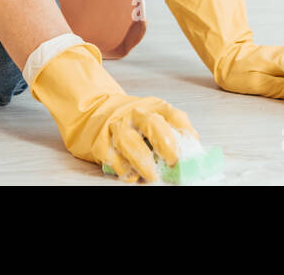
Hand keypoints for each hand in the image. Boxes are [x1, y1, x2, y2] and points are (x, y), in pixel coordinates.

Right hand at [29, 41, 198, 181]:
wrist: (93, 113)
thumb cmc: (131, 124)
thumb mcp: (152, 120)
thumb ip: (170, 135)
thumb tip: (190, 160)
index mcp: (154, 107)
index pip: (174, 116)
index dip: (185, 133)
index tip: (191, 150)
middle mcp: (135, 113)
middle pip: (153, 124)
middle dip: (166, 144)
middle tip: (174, 162)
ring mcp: (116, 127)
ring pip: (131, 143)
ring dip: (144, 162)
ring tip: (152, 176)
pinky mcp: (100, 142)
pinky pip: (114, 159)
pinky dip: (125, 170)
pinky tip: (132, 175)